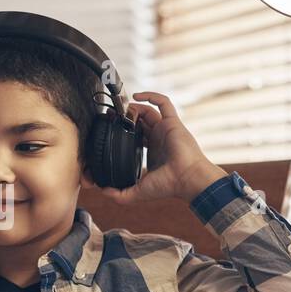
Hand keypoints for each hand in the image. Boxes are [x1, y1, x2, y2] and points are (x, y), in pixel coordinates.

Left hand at [85, 91, 226, 204]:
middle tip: (113, 116)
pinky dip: (151, 96)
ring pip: (149, 111)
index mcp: (153, 151)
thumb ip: (121, 194)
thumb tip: (103, 191)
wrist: (187, 179)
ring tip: (122, 109)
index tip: (111, 129)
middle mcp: (159, 138)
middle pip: (141, 121)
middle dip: (127, 117)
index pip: (137, 136)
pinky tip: (137, 96)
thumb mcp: (138, 192)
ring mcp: (166, 129)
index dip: (125, 131)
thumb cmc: (168, 185)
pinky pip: (164, 103)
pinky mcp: (172, 122)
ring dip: (135, 107)